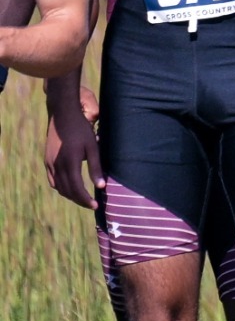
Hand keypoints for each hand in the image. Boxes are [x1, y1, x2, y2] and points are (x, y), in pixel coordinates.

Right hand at [44, 86, 102, 208]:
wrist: (62, 115)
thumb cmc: (81, 129)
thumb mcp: (92, 147)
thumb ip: (96, 167)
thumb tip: (101, 186)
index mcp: (69, 163)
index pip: (76, 189)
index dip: (85, 199)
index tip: (96, 206)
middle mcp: (56, 165)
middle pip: (66, 190)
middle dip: (79, 199)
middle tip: (91, 204)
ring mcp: (49, 163)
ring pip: (58, 186)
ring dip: (70, 194)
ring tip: (83, 197)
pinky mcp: (47, 160)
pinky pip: (52, 179)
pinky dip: (61, 186)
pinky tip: (70, 186)